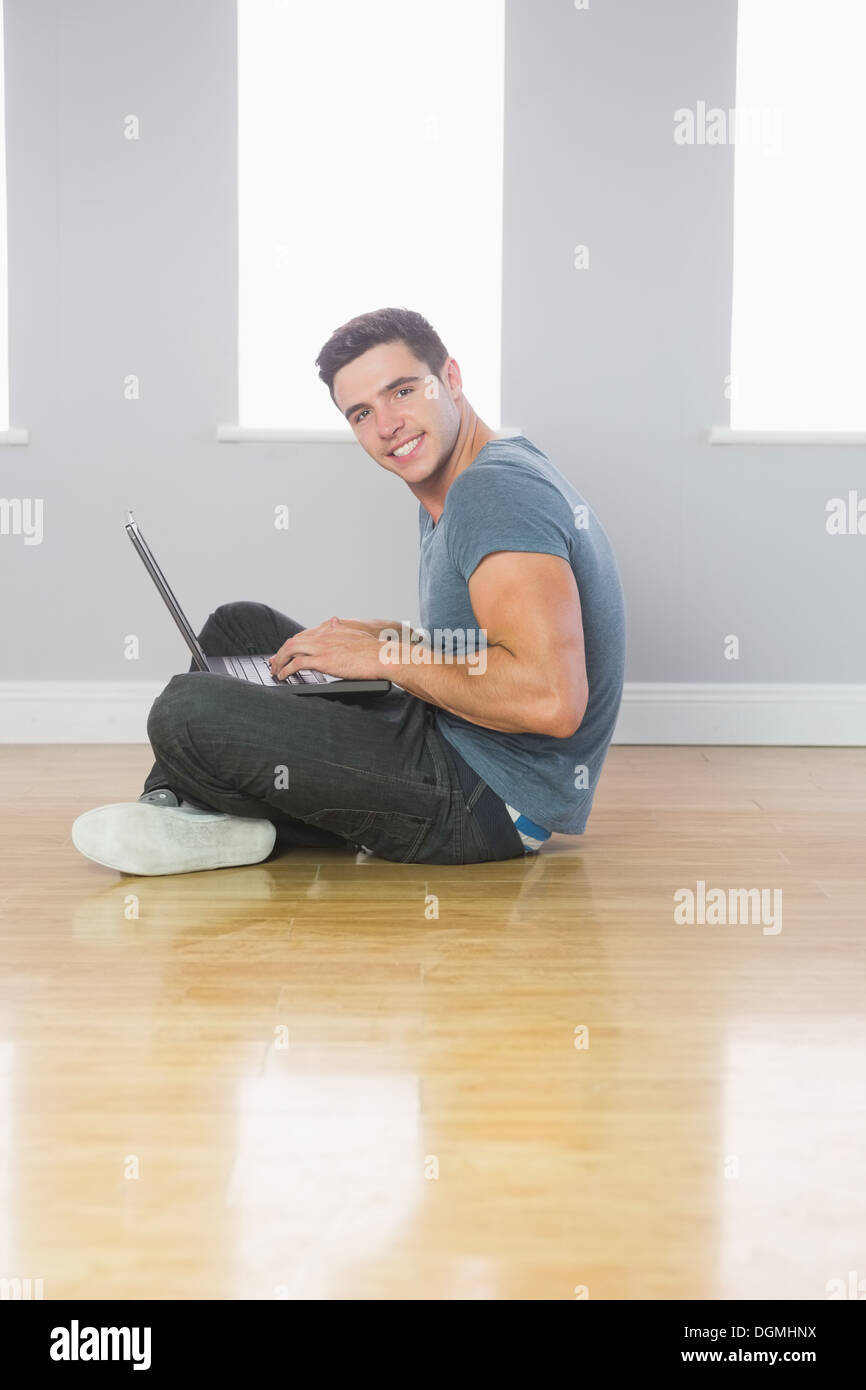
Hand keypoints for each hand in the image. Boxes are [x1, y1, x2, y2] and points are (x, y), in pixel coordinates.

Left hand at [268, 616, 386, 681]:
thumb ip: (341, 628)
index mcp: (330, 629)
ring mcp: (322, 647)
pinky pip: (297, 664)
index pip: (303, 636)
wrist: (382, 656)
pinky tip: (283, 676)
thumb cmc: (373, 649)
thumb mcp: (355, 631)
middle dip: (280, 653)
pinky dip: (286, 669)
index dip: (291, 645)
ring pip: (290, 650)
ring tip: (275, 671)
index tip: (284, 653)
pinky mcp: (323, 660)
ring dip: (279, 661)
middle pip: (292, 641)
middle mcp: (323, 636)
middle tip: (274, 663)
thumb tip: (333, 620)